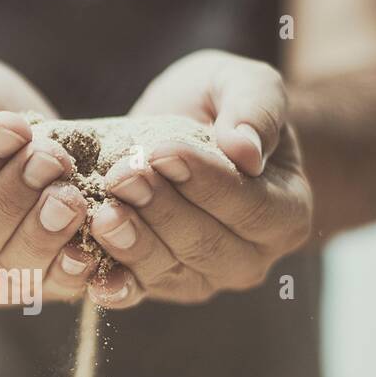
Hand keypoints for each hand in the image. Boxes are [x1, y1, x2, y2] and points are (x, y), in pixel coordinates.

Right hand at [0, 54, 100, 305]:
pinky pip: (52, 289)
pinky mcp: (28, 289)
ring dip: (45, 233)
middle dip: (12, 199)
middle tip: (51, 159)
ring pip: (10, 273)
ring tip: (73, 194)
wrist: (8, 141)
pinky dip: (77, 268)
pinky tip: (96, 240)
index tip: (13, 127)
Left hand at [86, 50, 312, 307]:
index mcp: (285, 214)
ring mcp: (202, 280)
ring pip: (166, 270)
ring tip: (102, 210)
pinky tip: (89, 273)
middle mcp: (249, 259)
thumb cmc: (219, 106)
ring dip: (131, 241)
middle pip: (204, 245)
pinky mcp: (157, 286)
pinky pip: (133, 292)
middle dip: (160, 210)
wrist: (178, 132)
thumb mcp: (246, 84)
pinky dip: (111, 284)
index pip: (248, 206)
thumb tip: (246, 151)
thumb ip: (257, 107)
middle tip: (122, 175)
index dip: (203, 181)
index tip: (161, 151)